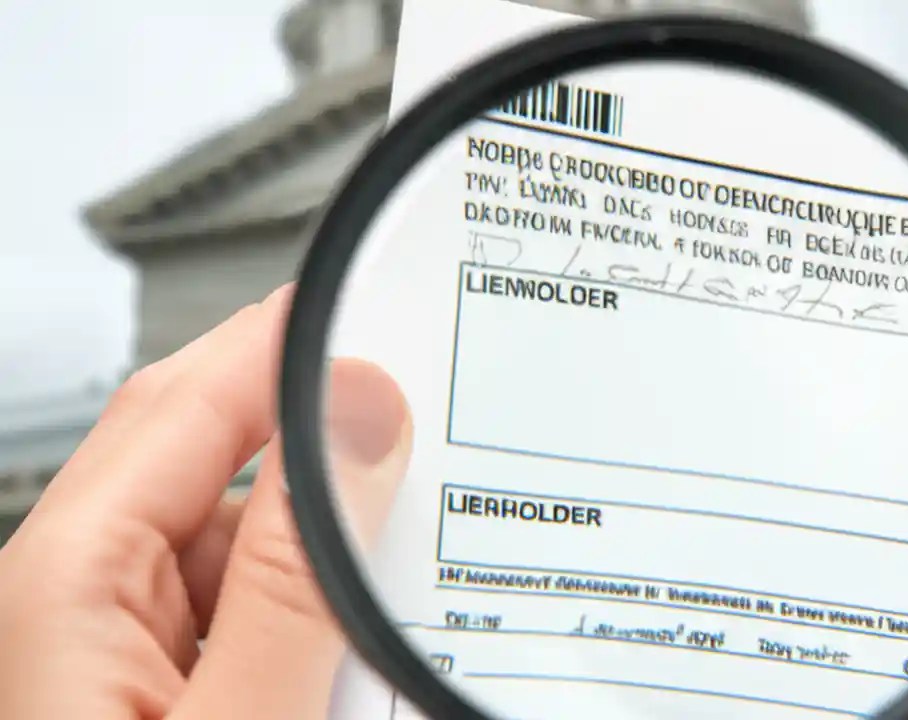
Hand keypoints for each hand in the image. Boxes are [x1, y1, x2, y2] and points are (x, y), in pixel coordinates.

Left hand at [0, 285, 412, 718]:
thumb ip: (296, 578)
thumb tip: (357, 416)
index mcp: (61, 588)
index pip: (185, 400)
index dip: (290, 342)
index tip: (392, 313)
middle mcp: (74, 602)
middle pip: (223, 462)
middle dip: (330, 449)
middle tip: (431, 446)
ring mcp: (117, 649)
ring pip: (249, 541)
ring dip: (333, 553)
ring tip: (412, 590)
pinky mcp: (162, 689)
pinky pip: (251, 608)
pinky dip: (320, 611)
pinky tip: (370, 645)